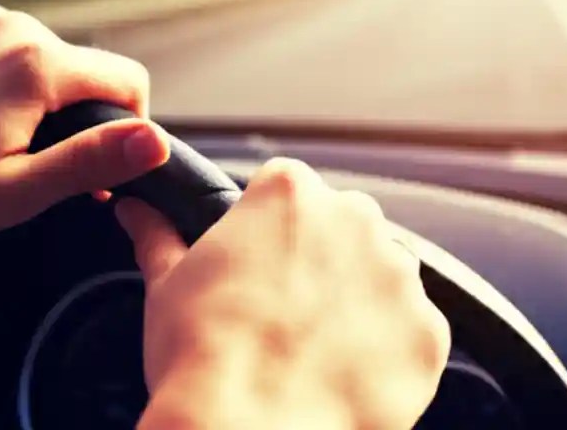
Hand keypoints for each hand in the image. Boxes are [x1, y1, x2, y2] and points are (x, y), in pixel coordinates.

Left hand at [0, 0, 170, 241]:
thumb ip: (93, 160)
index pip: (127, 81)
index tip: (93, 173)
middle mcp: (9, 24)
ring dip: (34, 96)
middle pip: (81, 69)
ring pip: (39, 55)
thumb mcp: (20, 190)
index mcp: (37, 63)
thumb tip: (156, 141)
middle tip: (32, 169)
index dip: (126, 130)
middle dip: (75, 117)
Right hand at [117, 159, 449, 429]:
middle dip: (319, 258)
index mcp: (289, 193)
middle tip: (280, 312)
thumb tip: (136, 211)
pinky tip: (343, 377)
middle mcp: (354, 220)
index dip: (266, 229)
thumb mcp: (167, 286)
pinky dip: (388, 351)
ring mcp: (399, 277)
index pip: (285, 188)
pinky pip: (413, 332)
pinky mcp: (429, 333)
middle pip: (342, 225)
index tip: (254, 264)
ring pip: (382, 277)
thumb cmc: (200, 356)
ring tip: (312, 351)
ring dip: (358, 301)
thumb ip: (159, 237)